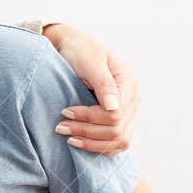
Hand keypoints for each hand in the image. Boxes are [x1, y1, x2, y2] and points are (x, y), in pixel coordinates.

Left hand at [43, 22, 139, 153]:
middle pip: (116, 129)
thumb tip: (113, 108)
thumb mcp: (90, 62)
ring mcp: (127, 110)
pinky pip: (116, 143)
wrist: (72, 46)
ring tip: (68, 136)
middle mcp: (132, 99)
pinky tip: (80, 142)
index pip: (115, 114)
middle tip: (60, 126)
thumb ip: (103, 83)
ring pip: (118, 140)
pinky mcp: (118, 119)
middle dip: (86, 131)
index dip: (90, 117)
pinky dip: (98, 146)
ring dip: (91, 142)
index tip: (65, 112)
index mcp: (128, 82)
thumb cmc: (79, 50)